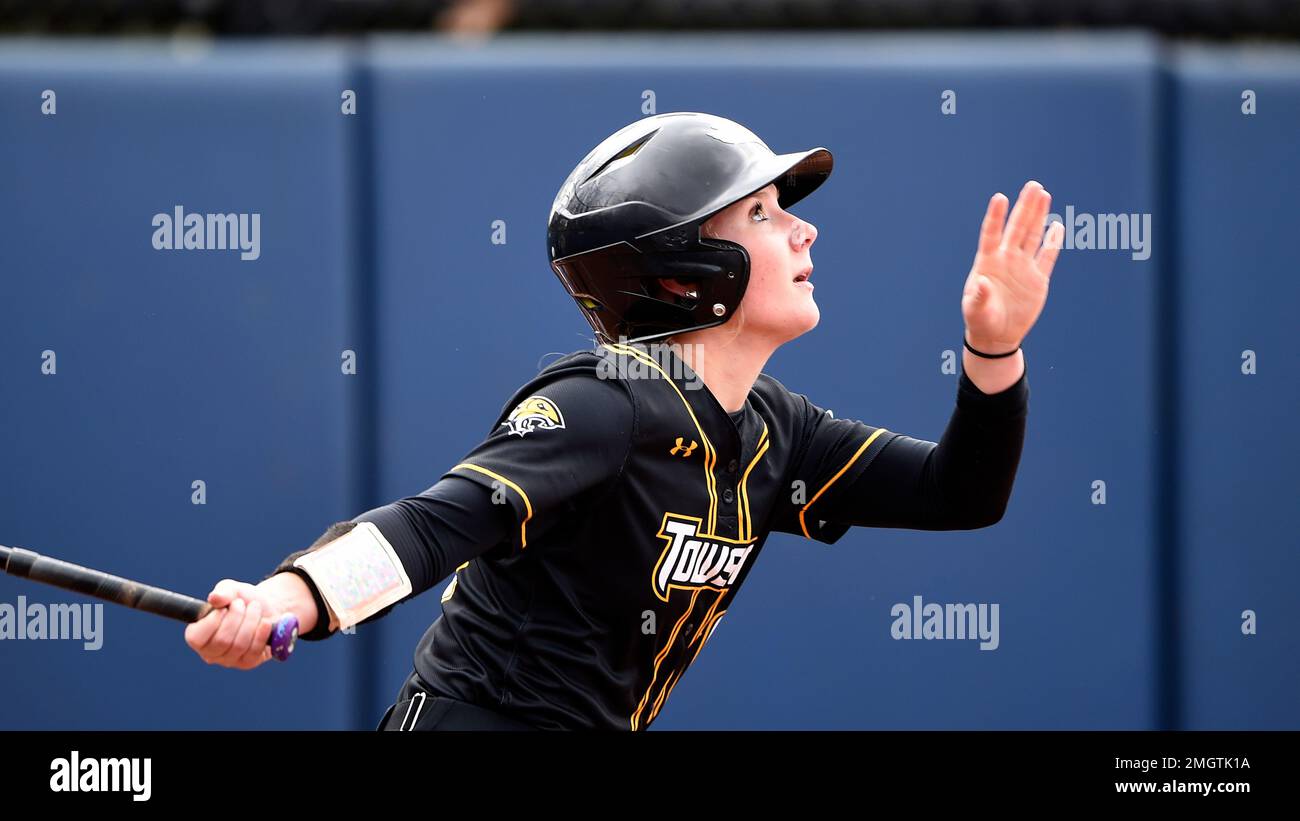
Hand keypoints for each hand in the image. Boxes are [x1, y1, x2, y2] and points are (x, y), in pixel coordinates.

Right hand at [184, 578, 292, 669]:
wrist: (267, 607)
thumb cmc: (243, 599)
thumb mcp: (231, 589)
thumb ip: (222, 592)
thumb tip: (215, 598)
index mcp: (198, 636)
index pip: (196, 638)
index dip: (212, 621)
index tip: (224, 608)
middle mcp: (210, 652)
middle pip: (222, 641)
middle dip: (236, 617)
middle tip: (242, 604)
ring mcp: (229, 660)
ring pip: (239, 645)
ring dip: (250, 622)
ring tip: (255, 608)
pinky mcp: (248, 663)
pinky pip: (254, 651)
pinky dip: (261, 634)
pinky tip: (265, 622)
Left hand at [961, 180, 1063, 353]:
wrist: (997, 335)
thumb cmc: (980, 321)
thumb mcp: (975, 311)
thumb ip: (978, 296)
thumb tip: (981, 282)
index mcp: (987, 262)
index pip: (992, 234)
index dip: (996, 216)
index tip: (1000, 198)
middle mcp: (1006, 259)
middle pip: (1017, 228)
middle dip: (1025, 207)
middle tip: (1033, 186)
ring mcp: (1023, 267)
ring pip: (1033, 236)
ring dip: (1038, 216)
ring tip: (1043, 194)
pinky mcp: (1038, 279)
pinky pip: (1047, 256)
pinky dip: (1053, 242)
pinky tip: (1057, 225)